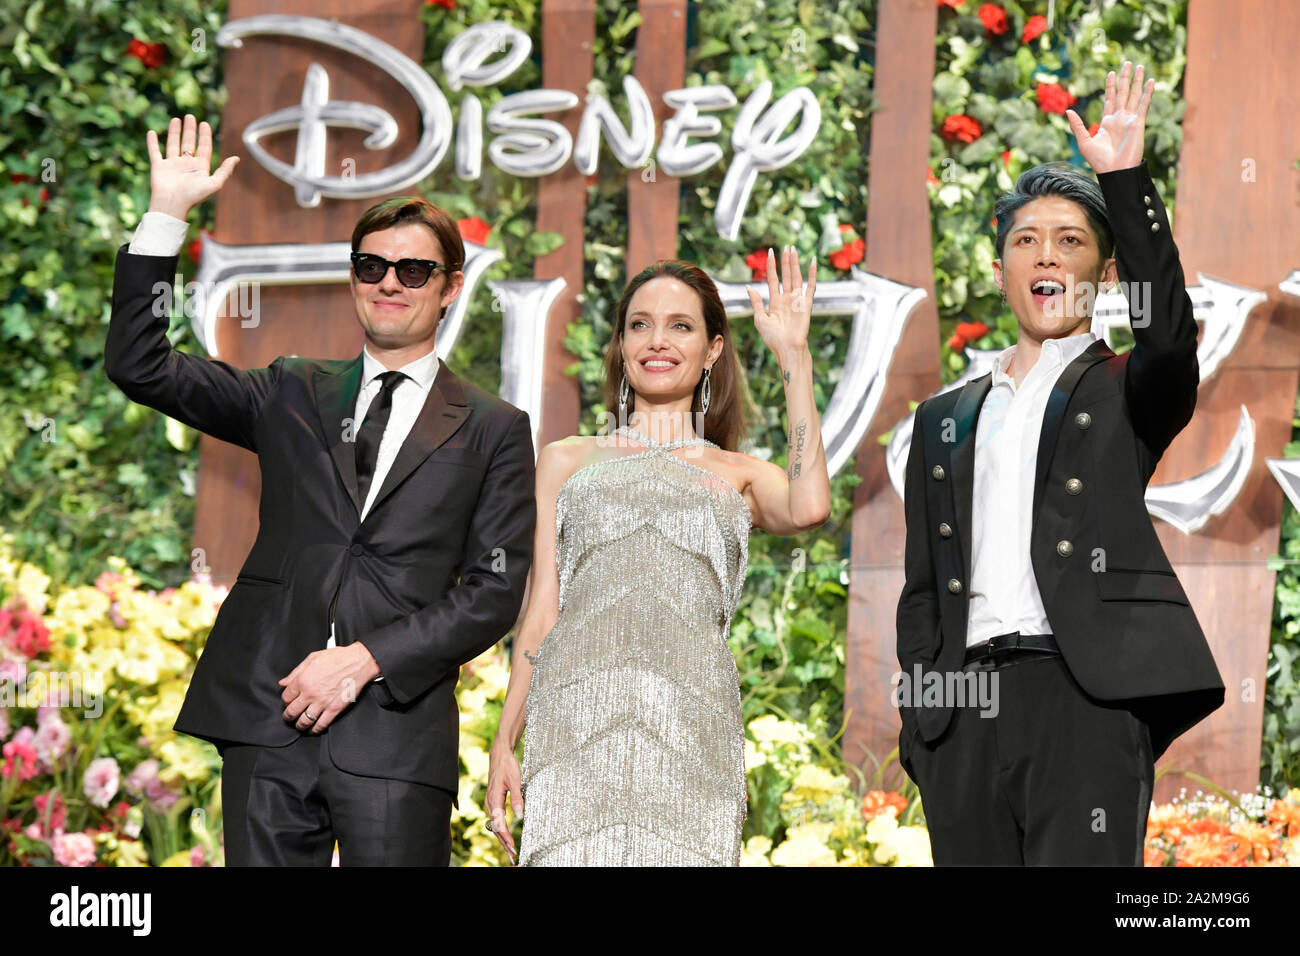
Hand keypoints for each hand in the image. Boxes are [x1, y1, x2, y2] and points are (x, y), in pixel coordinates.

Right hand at [146, 114, 239, 220]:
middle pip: (189, 143)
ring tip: (176, 119)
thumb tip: (237, 158)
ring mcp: (172, 165)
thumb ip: (225, 171)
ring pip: (173, 144)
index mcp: (199, 168)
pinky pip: (155, 151)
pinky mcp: (159, 167)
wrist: (173, 205)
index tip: (204, 123)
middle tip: (190, 116)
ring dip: (174, 132)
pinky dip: (152, 142)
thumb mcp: (214, 184)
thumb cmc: (194, 196)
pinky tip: (151, 132)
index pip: (204, 148)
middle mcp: (186, 165)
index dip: (205, 136)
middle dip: (190, 130)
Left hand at [278, 644, 378, 732]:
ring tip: (300, 725)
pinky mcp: (334, 709)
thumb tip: (283, 682)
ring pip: (304, 722)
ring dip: (300, 725)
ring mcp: (322, 703)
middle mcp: (310, 693)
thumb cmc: (338, 658)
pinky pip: (321, 725)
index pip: (285, 698)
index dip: (286, 701)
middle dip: (288, 716)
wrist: (358, 662)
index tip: (289, 703)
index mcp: (302, 680)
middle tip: (290, 717)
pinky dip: (315, 730)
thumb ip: (296, 672)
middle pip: (291, 712)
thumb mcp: (312, 658)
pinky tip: (313, 729)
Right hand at [485, 741, 523, 863]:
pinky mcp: (493, 802)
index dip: (505, 836)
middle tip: (512, 855)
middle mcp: (490, 803)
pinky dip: (500, 830)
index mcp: (494, 799)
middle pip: (495, 827)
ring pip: (495, 825)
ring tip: (510, 850)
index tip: (513, 845)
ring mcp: (490, 803)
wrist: (500, 756)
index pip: (499, 823)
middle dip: (504, 842)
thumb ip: (517, 798)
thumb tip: (519, 815)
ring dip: (502, 838)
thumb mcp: (516, 781)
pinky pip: (495, 820)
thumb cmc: (508, 766)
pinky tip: (505, 837)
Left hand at [745, 245, 815, 360]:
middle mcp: (787, 298)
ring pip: (796, 276)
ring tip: (793, 248)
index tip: (770, 252)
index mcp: (775, 302)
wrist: (787, 349)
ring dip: (795, 263)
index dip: (771, 266)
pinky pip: (811, 285)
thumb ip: (756, 302)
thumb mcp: (760, 319)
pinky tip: (812, 261)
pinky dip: (812, 274)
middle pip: (786, 275)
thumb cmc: (773, 339)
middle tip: (786, 245)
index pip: (773, 279)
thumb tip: (749, 287)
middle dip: (785, 260)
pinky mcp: (807, 304)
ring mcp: (797, 300)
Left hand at [1066, 60, 1152, 174]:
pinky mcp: (1138, 123)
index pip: (1110, 99)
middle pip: (1124, 93)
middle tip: (1127, 63)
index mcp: (1108, 122)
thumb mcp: (1084, 141)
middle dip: (1125, 78)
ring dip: (1138, 81)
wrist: (1114, 172)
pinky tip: (1152, 81)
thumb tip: (1068, 111)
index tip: (1111, 73)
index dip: (1111, 86)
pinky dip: (1148, 92)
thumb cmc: (1099, 161)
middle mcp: (1120, 118)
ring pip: (1135, 95)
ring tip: (1140, 66)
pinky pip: (1144, 104)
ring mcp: (1130, 119)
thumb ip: (1077, 125)